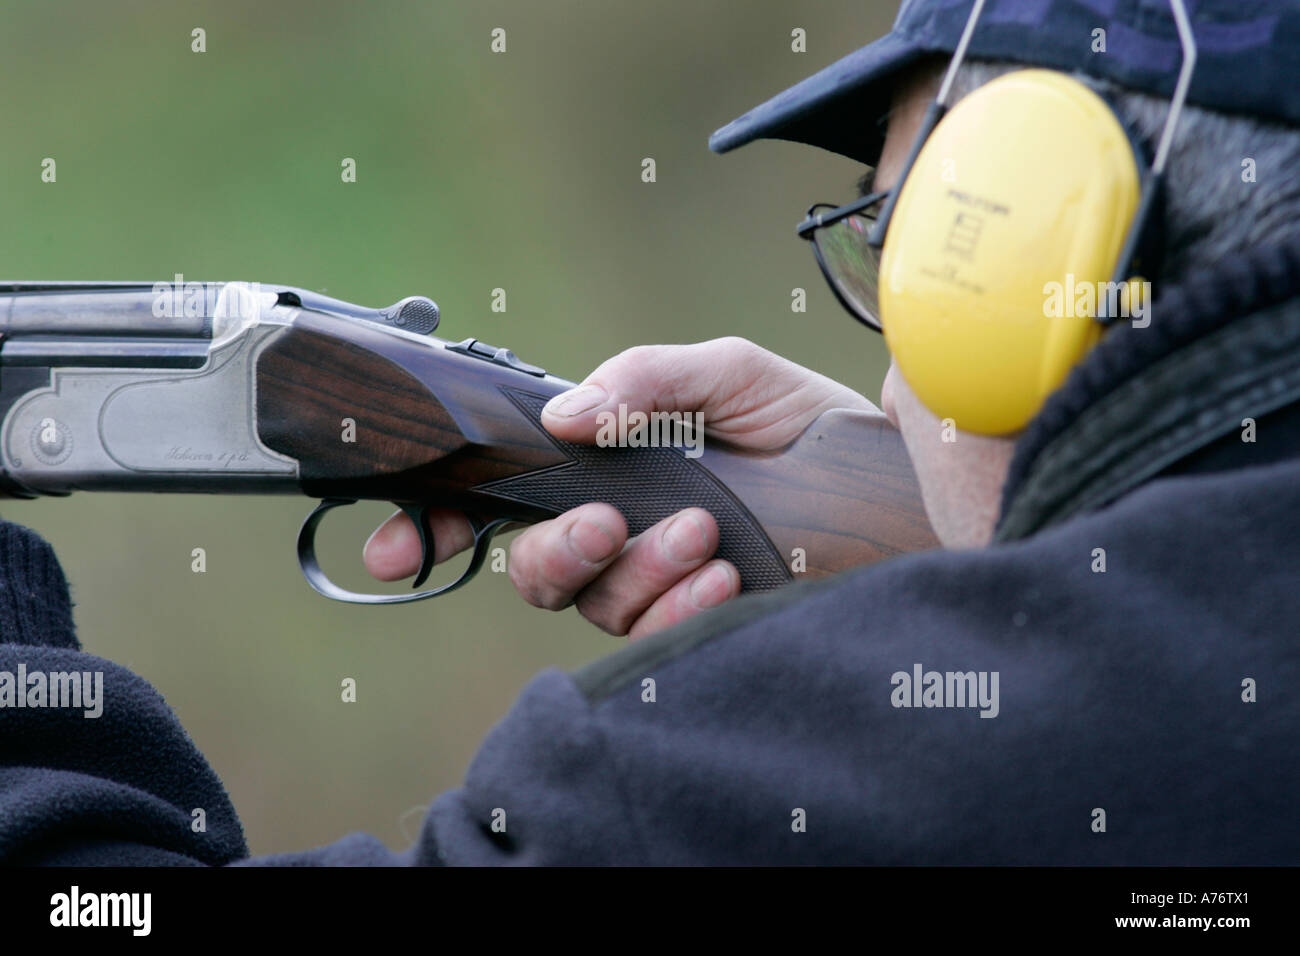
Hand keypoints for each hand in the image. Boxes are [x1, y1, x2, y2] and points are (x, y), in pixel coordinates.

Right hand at [363, 337, 877, 639]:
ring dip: (645, 571)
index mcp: (603, 469)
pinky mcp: (697, 624)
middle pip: (533, 572)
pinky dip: (683, 607)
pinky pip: (655, 640)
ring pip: (596, 606)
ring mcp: (656, 585)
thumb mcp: (728, 374)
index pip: (496, 503)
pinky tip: (726, 572)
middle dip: (557, 553)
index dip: (432, 527)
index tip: (398, 550)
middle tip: (606, 525)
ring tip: (709, 531)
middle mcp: (617, 533)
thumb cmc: (802, 422)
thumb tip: (563, 416)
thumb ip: (646, 381)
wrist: (888, 483)